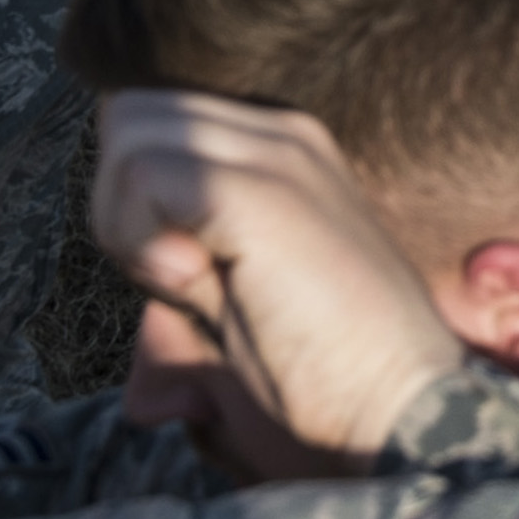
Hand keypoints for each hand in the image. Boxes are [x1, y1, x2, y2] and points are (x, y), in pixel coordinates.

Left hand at [88, 91, 464, 458]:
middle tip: (169, 277)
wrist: (401, 408)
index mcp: (282, 150)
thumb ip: (186, 260)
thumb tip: (124, 273)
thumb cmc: (326, 378)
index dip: (133, 196)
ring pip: (128, 129)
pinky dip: (138, 235)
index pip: (156, 117)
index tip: (177, 271)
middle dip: (117, 198)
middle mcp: (282, 134)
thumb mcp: (238, 303)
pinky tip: (189, 282)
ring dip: (123, 218)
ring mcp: (276, 154)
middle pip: (131, 110)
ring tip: (184, 281)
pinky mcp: (260, 190)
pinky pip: (143, 170)